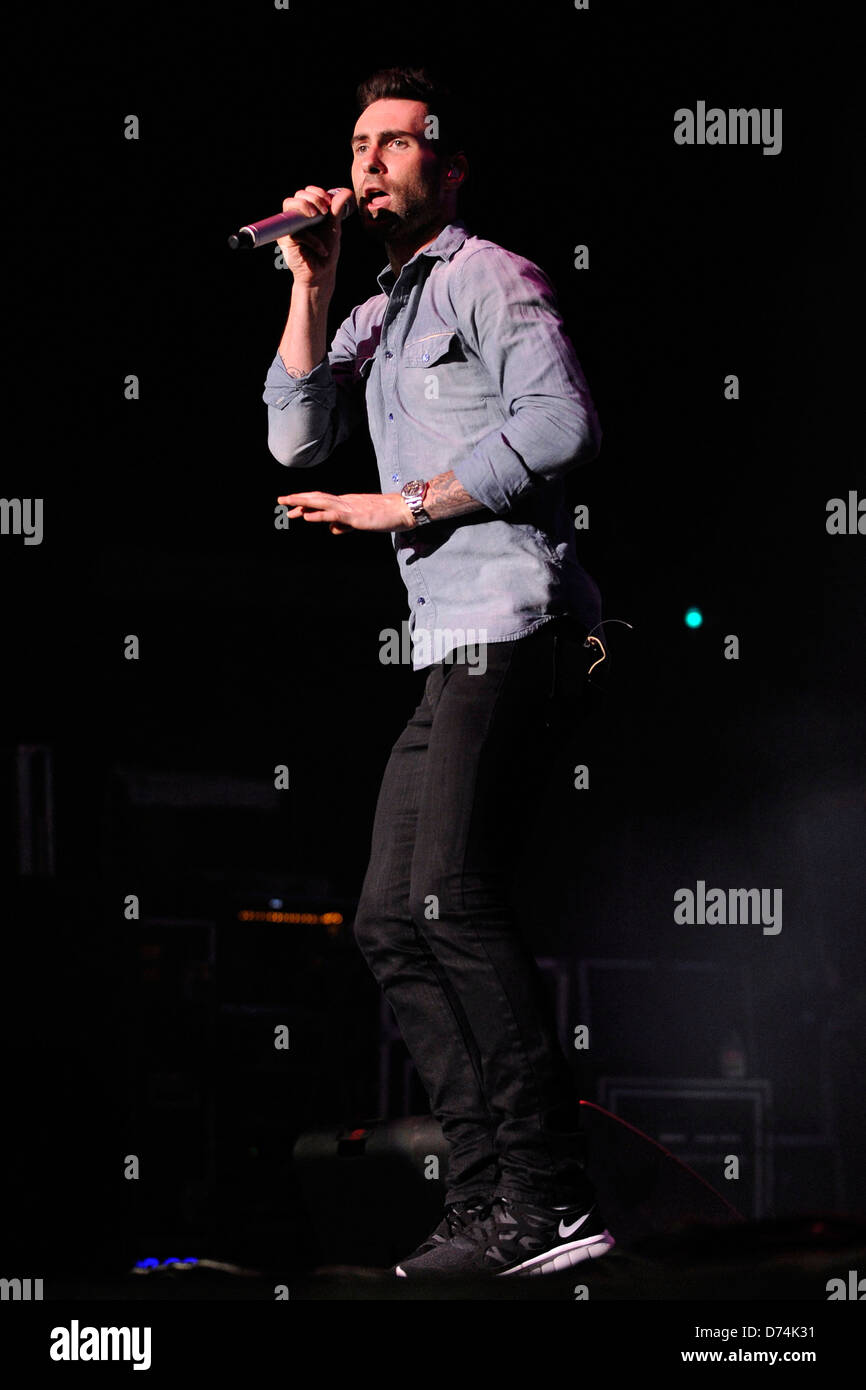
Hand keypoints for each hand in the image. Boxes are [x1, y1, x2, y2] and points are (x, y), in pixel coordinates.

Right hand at [275, 186, 353, 289]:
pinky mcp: (285, 240)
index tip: (328, 202)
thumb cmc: (326, 252)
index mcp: (308, 213)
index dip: (317, 192)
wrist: (321, 274)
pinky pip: (296, 231)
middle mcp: (297, 218)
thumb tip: (346, 192)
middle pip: (297, 195)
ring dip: (305, 206)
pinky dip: (311, 239)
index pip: (306, 192)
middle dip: (313, 198)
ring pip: (289, 205)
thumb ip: (337, 210)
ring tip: (318, 216)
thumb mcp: (334, 228)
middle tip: (324, 211)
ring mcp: (289, 227)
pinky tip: (321, 249)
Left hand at [278, 490, 414, 533]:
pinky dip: (318, 515)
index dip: (305, 502)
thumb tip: (332, 529)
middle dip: (298, 499)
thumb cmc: (387, 515)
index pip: (322, 501)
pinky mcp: (355, 516)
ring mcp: (349, 507)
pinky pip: (333, 515)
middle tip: (280, 501)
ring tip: (287, 504)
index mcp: (347, 502)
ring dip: (303, 502)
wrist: (404, 510)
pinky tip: (306, 516)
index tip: (291, 508)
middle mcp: (345, 501)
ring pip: (321, 503)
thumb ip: (346, 525)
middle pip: (317, 498)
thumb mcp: (361, 522)